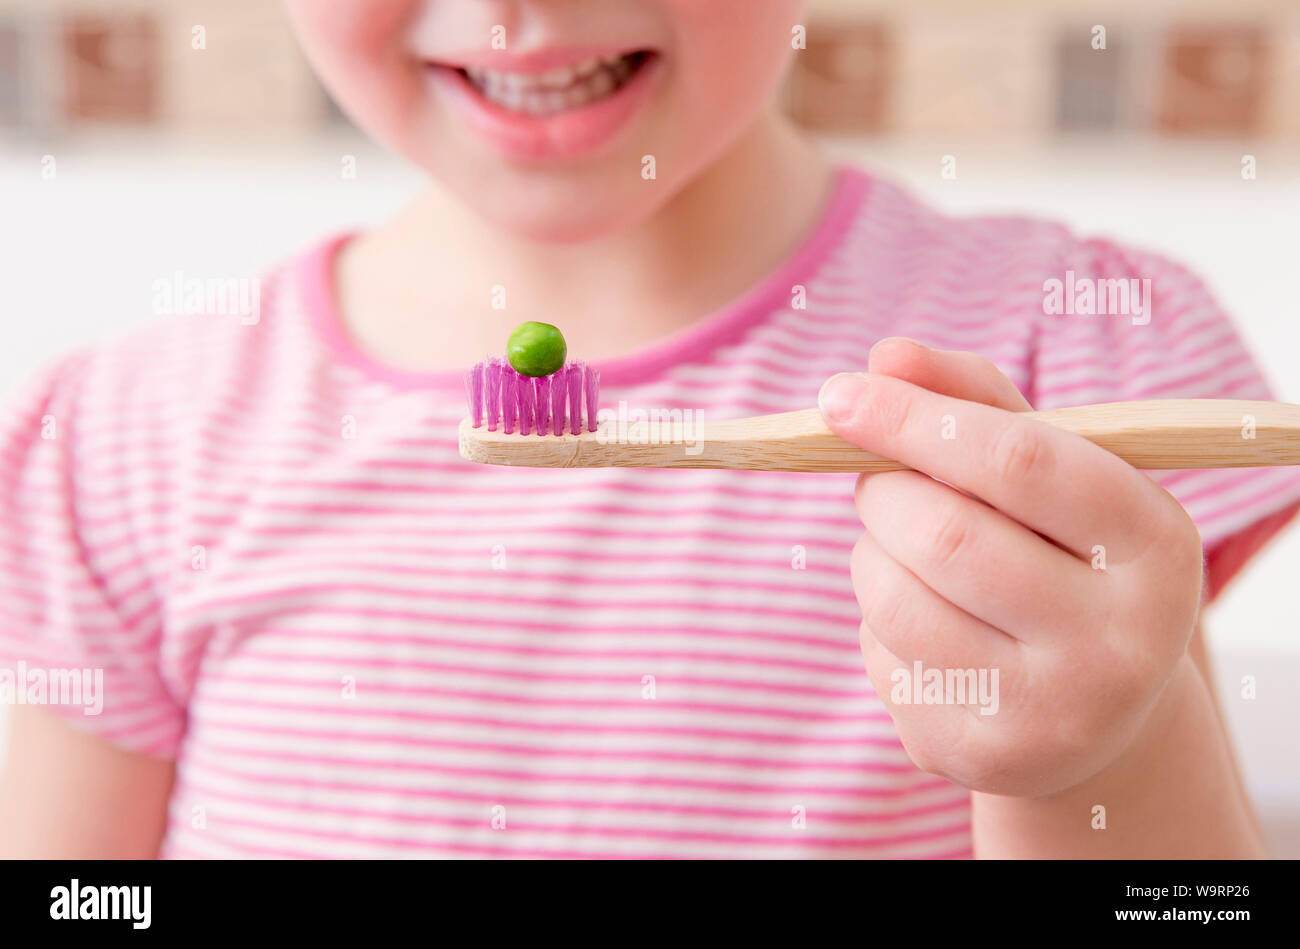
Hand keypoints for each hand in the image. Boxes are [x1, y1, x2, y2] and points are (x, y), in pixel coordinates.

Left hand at [819, 338, 1204, 796]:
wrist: (1096, 706)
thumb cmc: (1061, 555)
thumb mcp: (1049, 471)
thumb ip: (972, 398)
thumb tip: (884, 356)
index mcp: (1154, 545)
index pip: (1019, 462)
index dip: (914, 419)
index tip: (839, 395)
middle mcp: (1119, 643)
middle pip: (943, 534)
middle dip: (882, 490)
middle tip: (879, 481)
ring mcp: (1053, 715)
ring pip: (893, 600)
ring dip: (869, 554)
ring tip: (901, 547)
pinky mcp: (981, 757)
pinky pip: (881, 661)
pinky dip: (876, 621)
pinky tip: (927, 623)